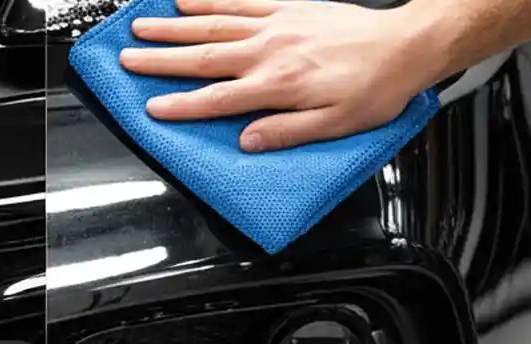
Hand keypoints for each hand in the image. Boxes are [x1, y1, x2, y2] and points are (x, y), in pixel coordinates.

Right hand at [119, 0, 451, 151]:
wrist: (404, 46)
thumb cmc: (373, 89)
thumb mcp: (333, 126)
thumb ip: (285, 133)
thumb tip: (247, 142)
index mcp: (279, 87)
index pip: (218, 99)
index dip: (181, 106)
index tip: (151, 109)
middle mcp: (270, 52)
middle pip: (203, 57)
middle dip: (160, 59)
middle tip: (126, 59)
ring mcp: (275, 26)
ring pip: (213, 26)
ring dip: (174, 27)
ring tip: (141, 27)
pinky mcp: (287, 8)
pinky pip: (240, 2)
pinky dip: (210, 0)